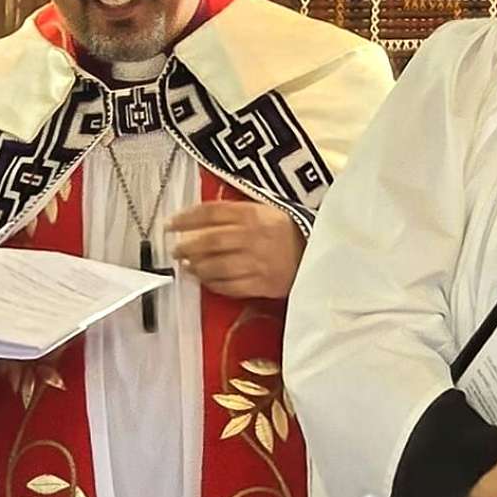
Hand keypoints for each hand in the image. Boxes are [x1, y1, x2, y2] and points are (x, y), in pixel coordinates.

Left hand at [166, 200, 305, 299]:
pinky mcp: (264, 284)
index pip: (212, 212)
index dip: (187, 218)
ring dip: (197, 268)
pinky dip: (214, 285)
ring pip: (217, 266)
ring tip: (187, 267)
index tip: (170, 224)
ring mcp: (259, 262)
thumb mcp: (270, 210)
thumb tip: (203, 216)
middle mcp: (254, 236)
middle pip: (210, 241)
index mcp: (255, 213)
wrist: (325, 255)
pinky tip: (205, 281)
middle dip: (187, 247)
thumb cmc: (293, 230)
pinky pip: (231, 287)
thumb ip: (240, 212)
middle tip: (175, 250)